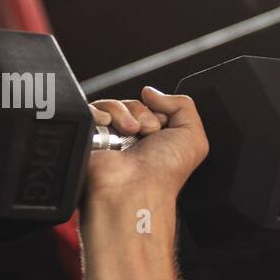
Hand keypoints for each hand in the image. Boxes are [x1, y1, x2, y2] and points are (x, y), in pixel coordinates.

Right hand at [84, 86, 208, 201]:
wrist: (135, 188)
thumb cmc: (164, 172)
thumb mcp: (192, 137)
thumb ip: (183, 105)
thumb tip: (152, 92)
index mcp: (156, 141)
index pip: (152, 107)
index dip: (158, 110)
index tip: (161, 126)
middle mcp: (132, 140)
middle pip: (132, 103)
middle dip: (142, 112)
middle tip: (146, 133)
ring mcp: (108, 138)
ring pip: (112, 104)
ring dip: (123, 112)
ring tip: (129, 132)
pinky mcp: (88, 137)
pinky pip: (89, 109)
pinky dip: (100, 112)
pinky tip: (108, 125)